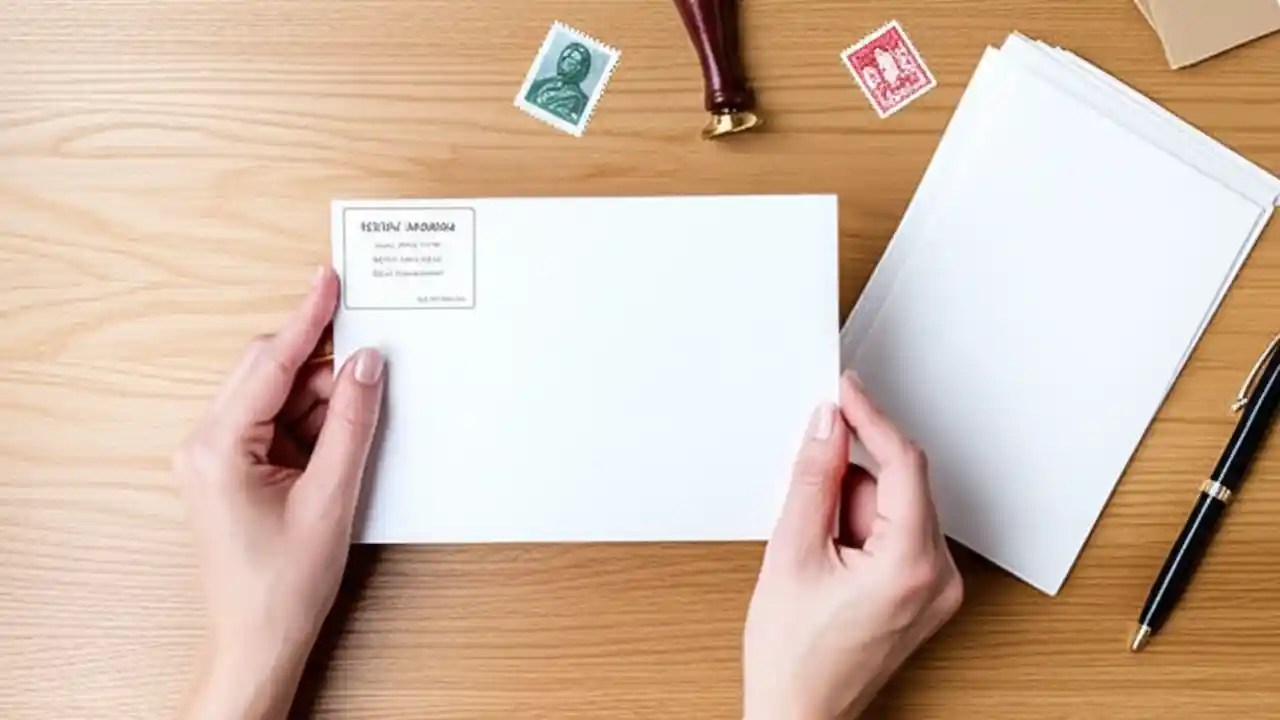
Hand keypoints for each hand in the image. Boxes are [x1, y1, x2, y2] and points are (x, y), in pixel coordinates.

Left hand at [174, 267, 384, 719]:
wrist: (258, 642)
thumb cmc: (282, 586)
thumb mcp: (330, 498)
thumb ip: (351, 423)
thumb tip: (366, 365)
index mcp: (218, 448)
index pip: (269, 363)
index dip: (306, 318)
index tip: (328, 279)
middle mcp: (206, 445)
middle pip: (271, 374)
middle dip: (323, 364)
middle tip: (372, 351)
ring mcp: (217, 458)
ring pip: (278, 398)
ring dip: (321, 399)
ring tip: (363, 414)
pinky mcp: (233, 470)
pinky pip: (278, 425)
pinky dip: (313, 424)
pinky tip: (343, 435)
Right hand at [743, 373, 962, 719]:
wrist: (799, 713)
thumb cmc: (793, 655)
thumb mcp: (791, 552)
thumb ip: (813, 478)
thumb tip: (827, 427)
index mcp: (912, 565)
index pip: (905, 464)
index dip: (872, 419)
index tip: (847, 392)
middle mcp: (940, 576)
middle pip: (899, 487)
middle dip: (848, 485)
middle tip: (807, 515)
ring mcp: (938, 588)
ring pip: (896, 510)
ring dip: (852, 513)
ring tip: (816, 557)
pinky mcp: (927, 594)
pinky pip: (899, 535)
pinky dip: (862, 532)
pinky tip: (831, 562)